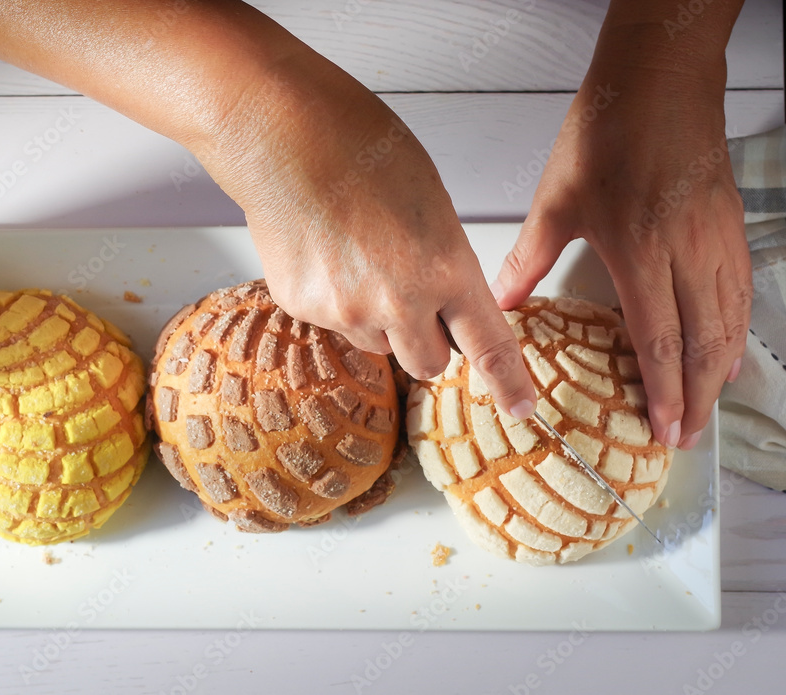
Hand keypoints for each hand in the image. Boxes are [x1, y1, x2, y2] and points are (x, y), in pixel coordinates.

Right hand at [200, 54, 536, 416]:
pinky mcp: (304, 309)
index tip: (521, 407)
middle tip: (412, 297)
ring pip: (378, 344)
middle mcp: (398, 302)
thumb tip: (439, 301)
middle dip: (428, 341)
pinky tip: (326, 253)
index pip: (488, 345)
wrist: (284, 138)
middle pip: (428, 363)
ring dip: (379, 319)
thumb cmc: (361, 150)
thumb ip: (444, 264)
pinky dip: (337, 300)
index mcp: (445, 268)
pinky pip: (335, 323)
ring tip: (358, 257)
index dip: (508, 382)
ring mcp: (346, 311)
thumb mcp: (432, 206)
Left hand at [493, 48, 749, 449]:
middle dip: (698, 398)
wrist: (659, 81)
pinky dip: (737, 329)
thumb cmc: (606, 134)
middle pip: (704, 341)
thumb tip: (501, 301)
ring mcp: (715, 239)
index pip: (660, 338)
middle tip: (687, 437)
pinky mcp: (729, 225)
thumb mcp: (556, 199)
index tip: (664, 429)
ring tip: (707, 408)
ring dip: (721, 371)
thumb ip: (529, 258)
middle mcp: (687, 252)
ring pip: (729, 320)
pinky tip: (729, 350)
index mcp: (640, 249)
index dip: (666, 390)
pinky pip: (741, 290)